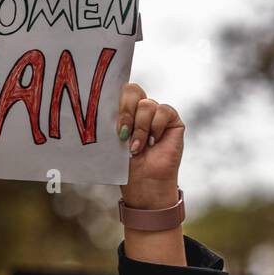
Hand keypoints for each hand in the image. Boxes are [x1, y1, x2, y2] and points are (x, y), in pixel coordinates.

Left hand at [116, 82, 183, 208]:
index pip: (118, 91)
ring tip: (136, 148)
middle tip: (121, 132)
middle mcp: (139, 109)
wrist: (144, 183)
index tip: (104, 111)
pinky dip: (156, 127)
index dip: (113, 95)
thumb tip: (101, 108)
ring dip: (139, 128)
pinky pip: (163, 111)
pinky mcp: (172, 120)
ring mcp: (156, 113)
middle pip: (132, 91)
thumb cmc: (126, 166)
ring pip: (147, 105)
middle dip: (125, 110)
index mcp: (123, 111)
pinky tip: (152, 143)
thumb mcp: (112, 142)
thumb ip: (110, 123)